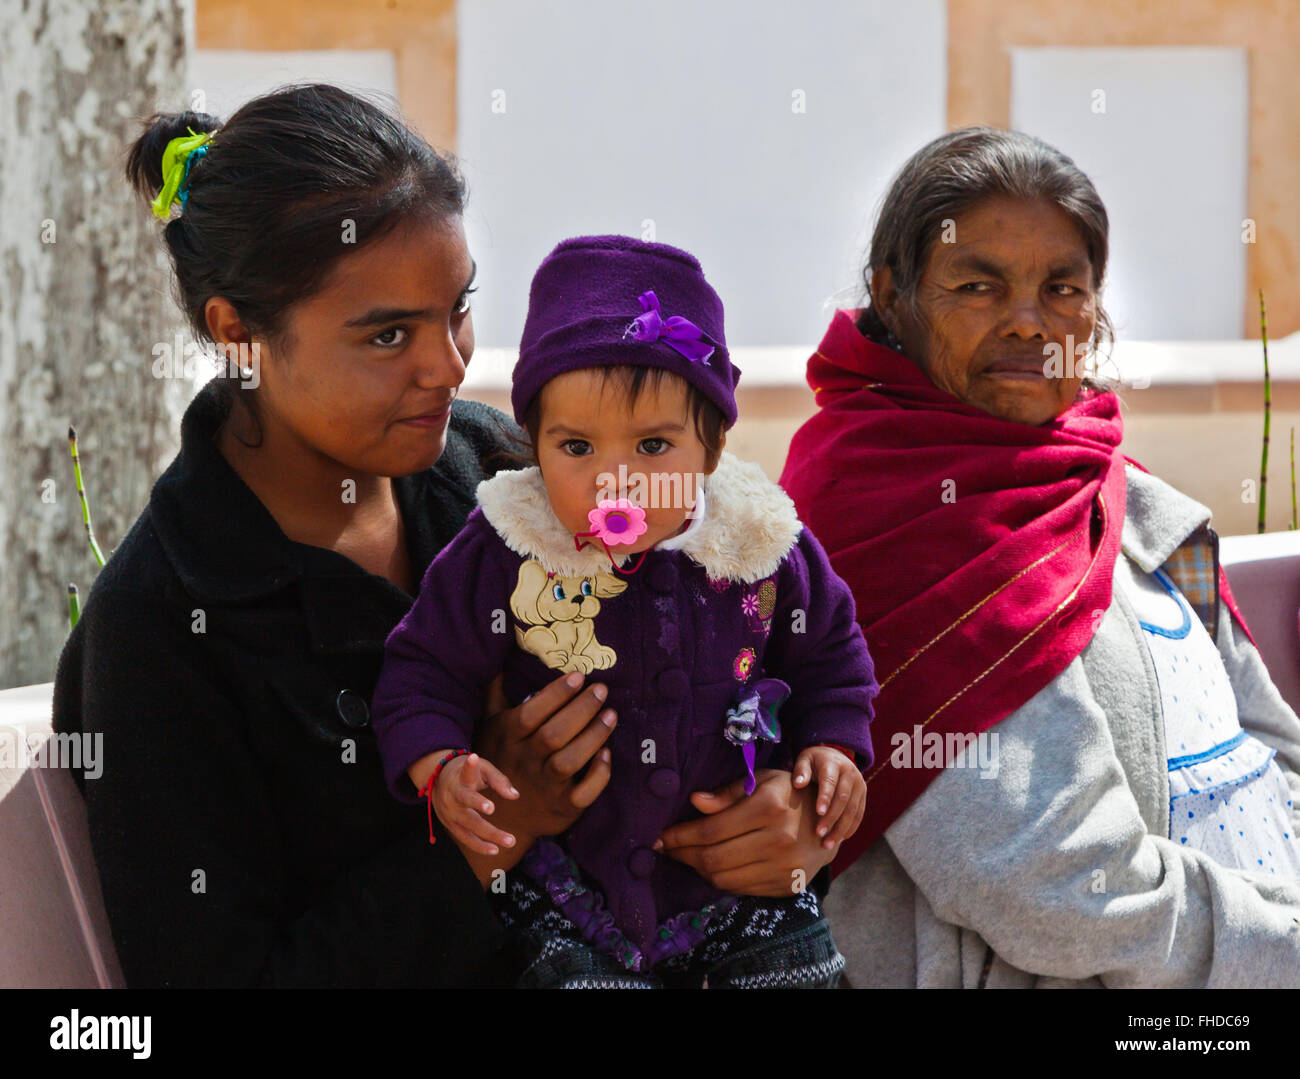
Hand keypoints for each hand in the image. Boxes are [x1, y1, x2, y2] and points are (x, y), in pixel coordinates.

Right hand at [428, 752, 519, 855]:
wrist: (437, 781)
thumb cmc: (467, 774)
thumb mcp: (482, 769)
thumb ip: (499, 780)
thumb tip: (515, 796)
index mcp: (460, 778)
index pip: (465, 771)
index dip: (469, 766)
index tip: (473, 758)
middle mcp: (453, 795)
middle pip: (466, 801)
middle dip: (479, 805)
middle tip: (492, 808)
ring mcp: (450, 813)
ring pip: (468, 825)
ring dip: (488, 835)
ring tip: (509, 841)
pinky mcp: (450, 825)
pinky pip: (465, 838)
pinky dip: (479, 846)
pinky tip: (495, 850)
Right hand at [475, 670, 614, 839]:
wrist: (502, 817)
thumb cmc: (501, 760)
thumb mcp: (491, 727)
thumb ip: (496, 696)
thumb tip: (501, 663)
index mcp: (508, 738)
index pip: (531, 713)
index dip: (556, 694)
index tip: (578, 675)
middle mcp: (524, 762)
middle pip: (553, 735)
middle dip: (581, 710)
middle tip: (601, 689)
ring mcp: (544, 787)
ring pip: (569, 762)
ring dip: (593, 736)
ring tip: (611, 714)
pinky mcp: (562, 809)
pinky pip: (583, 794)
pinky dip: (598, 775)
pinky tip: (607, 754)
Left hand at [654, 769, 835, 896]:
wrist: (830, 822)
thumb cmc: (788, 794)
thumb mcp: (762, 781)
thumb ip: (727, 793)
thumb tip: (694, 802)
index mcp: (769, 808)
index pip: (711, 830)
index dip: (680, 836)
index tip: (660, 836)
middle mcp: (778, 840)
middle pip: (713, 858)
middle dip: (682, 855)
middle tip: (666, 849)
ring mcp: (783, 868)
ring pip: (723, 878)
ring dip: (697, 870)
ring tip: (685, 857)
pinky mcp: (785, 886)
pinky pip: (740, 889)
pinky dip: (719, 879)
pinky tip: (710, 866)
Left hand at [793, 746, 865, 844]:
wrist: (836, 756)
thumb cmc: (815, 761)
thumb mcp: (805, 759)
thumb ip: (801, 771)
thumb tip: (798, 784)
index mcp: (834, 763)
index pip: (831, 782)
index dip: (825, 797)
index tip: (818, 813)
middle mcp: (850, 774)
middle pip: (843, 799)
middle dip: (832, 818)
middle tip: (819, 834)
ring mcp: (859, 785)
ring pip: (853, 810)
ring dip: (841, 828)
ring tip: (827, 844)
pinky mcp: (863, 795)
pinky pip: (859, 814)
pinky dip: (850, 828)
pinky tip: (840, 839)